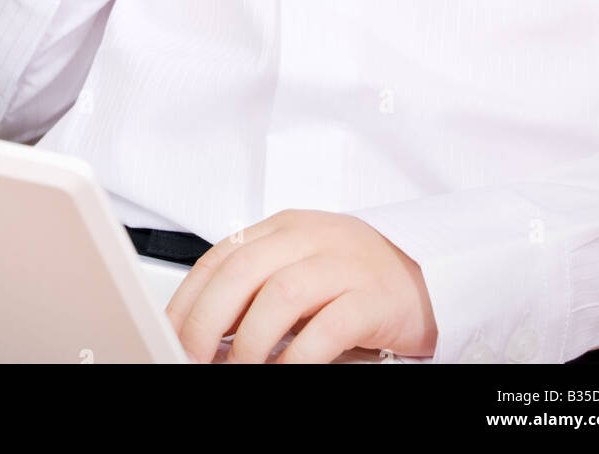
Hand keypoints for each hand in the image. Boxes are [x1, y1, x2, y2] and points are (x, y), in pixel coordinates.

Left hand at [164, 208, 438, 363]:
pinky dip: (299, 354)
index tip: (169, 333)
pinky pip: (327, 326)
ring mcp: (344, 263)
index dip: (189, 298)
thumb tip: (203, 333)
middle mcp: (311, 238)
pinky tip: (285, 371)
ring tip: (239, 371)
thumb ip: (257, 289)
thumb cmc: (355, 278)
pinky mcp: (373, 297)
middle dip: (206, 321)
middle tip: (193, 357)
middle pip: (241, 272)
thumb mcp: (299, 269)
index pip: (221, 256)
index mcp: (285, 227)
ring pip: (279, 294)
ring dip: (250, 341)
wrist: (428, 275)